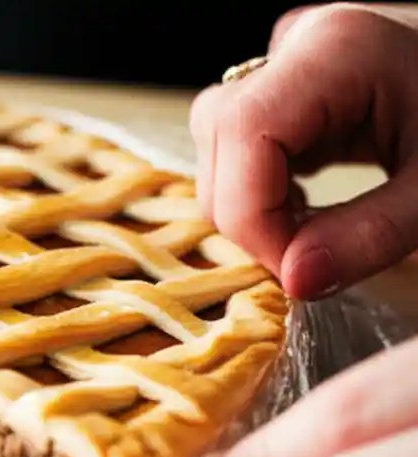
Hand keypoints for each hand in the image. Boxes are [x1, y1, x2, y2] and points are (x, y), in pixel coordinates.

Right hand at [190, 3, 417, 299]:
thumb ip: (371, 236)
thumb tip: (294, 280)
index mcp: (338, 49)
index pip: (245, 132)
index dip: (251, 214)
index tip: (293, 270)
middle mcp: (298, 42)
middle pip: (221, 138)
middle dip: (251, 214)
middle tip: (309, 257)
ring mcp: (286, 58)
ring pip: (218, 143)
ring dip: (252, 203)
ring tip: (313, 228)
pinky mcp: (286, 83)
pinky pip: (238, 143)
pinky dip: (261, 187)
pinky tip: (305, 204)